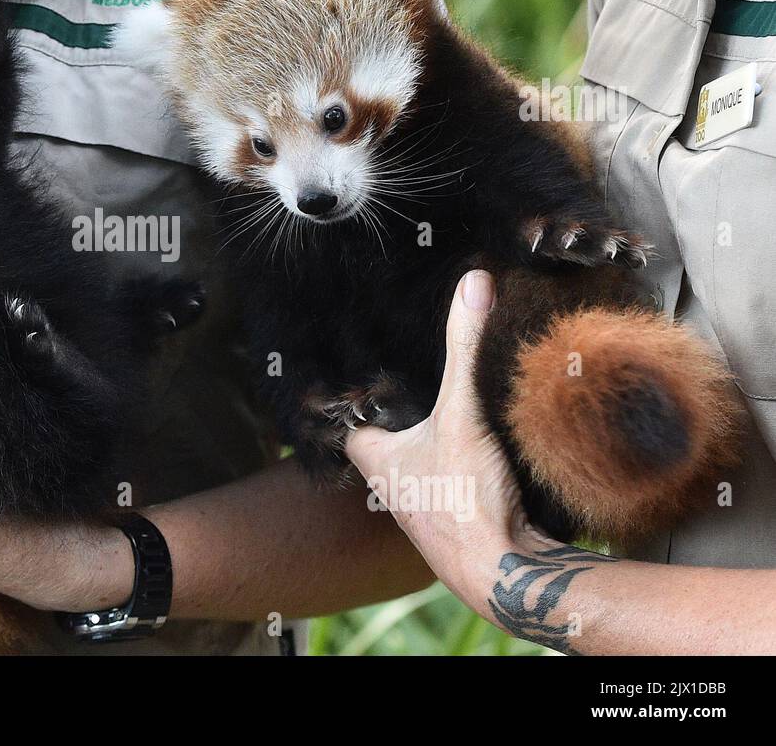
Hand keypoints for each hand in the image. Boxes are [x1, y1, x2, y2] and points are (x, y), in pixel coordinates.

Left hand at [345, 270, 549, 610]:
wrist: (504, 572)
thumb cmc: (465, 499)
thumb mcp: (462, 412)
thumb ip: (466, 347)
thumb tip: (473, 282)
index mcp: (375, 457)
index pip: (351, 417)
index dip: (357, 393)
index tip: (368, 365)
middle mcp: (392, 483)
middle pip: (385, 436)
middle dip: (401, 411)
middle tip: (416, 376)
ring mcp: (424, 505)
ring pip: (419, 459)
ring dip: (431, 438)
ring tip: (450, 403)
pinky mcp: (459, 518)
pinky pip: (452, 479)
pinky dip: (461, 461)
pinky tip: (484, 447)